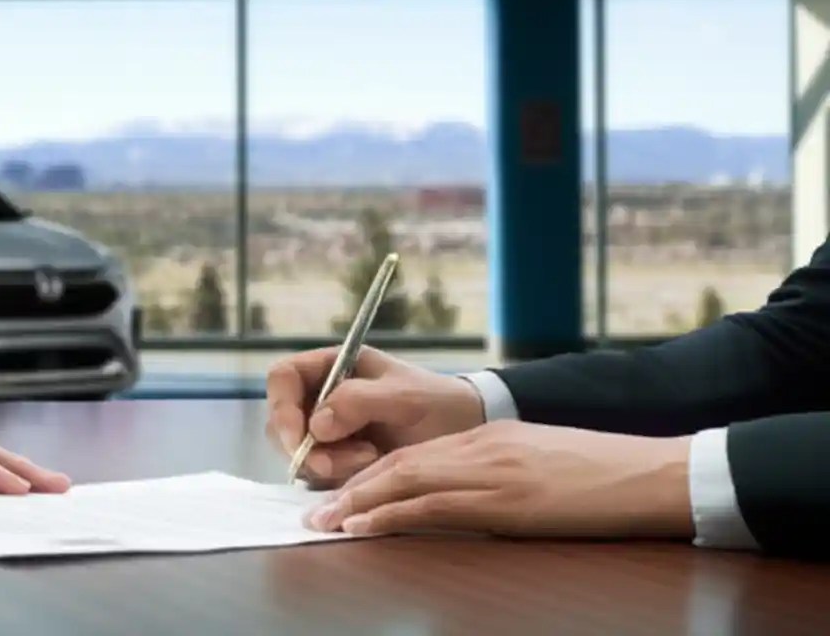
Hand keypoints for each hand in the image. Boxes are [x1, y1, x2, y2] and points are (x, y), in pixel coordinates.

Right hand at [266, 347, 485, 484]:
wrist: (464, 434)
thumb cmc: (437, 403)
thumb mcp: (404, 395)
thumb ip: (359, 400)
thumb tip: (317, 424)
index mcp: (331, 367)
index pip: (282, 378)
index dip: (281, 406)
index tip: (301, 437)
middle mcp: (321, 397)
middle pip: (282, 422)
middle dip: (307, 448)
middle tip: (344, 462)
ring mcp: (327, 431)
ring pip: (298, 453)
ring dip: (327, 465)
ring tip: (371, 458)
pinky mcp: (336, 460)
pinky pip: (316, 474)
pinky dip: (337, 478)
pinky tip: (370, 468)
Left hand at [305, 421, 693, 539]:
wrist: (647, 472)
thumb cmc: (600, 473)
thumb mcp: (536, 462)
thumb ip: (495, 471)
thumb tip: (464, 498)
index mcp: (487, 438)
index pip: (413, 454)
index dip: (371, 475)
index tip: (343, 495)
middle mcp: (479, 448)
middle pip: (398, 464)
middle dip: (352, 490)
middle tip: (317, 512)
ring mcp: (489, 472)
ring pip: (404, 481)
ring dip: (358, 504)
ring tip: (325, 523)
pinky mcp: (503, 500)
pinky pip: (431, 505)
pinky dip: (390, 515)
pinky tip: (363, 526)